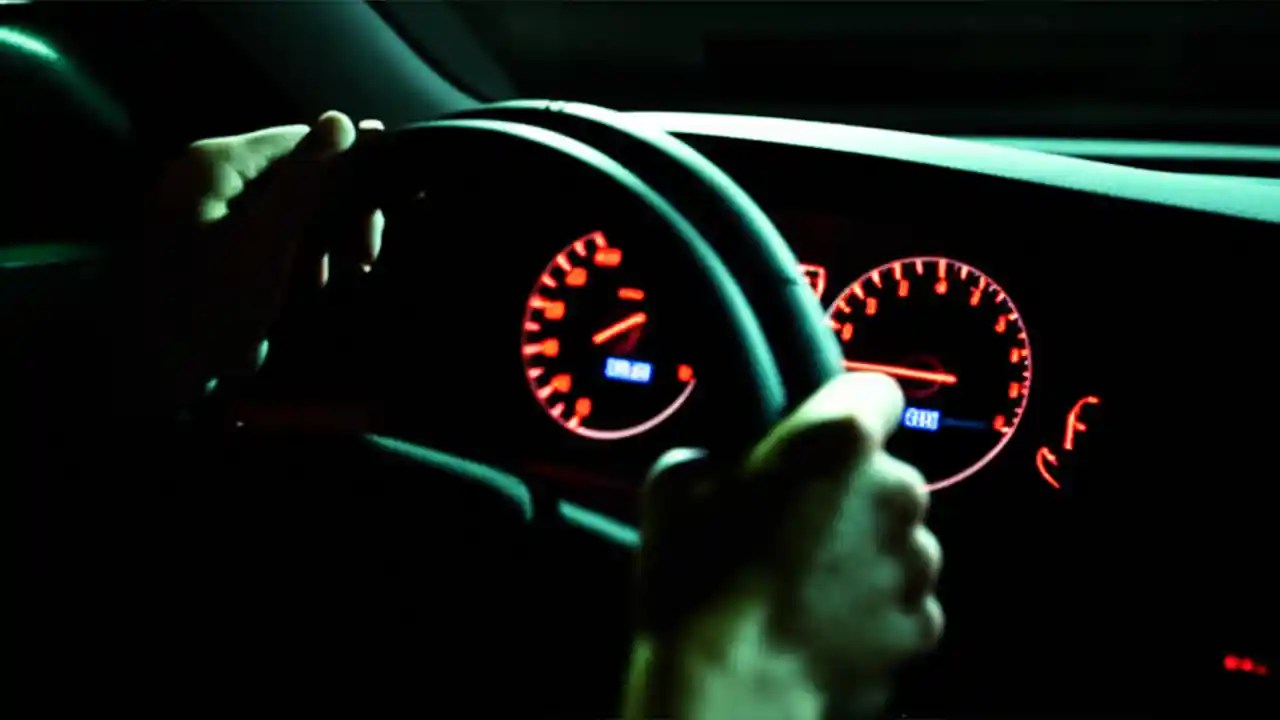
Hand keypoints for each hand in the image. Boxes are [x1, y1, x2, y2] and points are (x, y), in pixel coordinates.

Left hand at [136, 111, 383, 407]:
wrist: (157, 368)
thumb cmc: (211, 303)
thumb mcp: (268, 241)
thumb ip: (306, 181)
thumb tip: (344, 121)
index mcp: (216, 163)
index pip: (300, 141)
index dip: (346, 173)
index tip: (377, 215)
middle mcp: (210, 176)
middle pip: (297, 175)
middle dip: (337, 216)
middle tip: (363, 259)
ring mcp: (209, 210)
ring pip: (289, 207)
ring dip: (323, 240)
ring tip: (338, 278)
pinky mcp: (214, 242)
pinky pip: (270, 231)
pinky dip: (298, 254)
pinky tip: (311, 284)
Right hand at [629, 372, 942, 719]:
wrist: (729, 688)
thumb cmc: (697, 582)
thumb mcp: (676, 481)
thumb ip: (721, 451)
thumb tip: (726, 463)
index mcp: (840, 439)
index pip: (876, 393)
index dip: (844, 414)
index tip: (820, 440)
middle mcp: (895, 492)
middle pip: (886, 476)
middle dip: (848, 497)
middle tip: (790, 528)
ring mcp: (915, 563)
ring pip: (896, 543)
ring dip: (860, 555)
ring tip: (799, 585)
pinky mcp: (921, 624)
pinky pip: (900, 603)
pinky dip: (869, 611)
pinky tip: (818, 624)